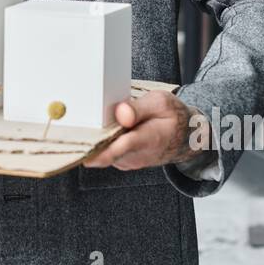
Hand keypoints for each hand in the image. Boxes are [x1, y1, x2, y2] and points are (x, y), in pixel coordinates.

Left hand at [81, 91, 209, 169]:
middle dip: (90, 137)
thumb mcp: (161, 102)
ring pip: (103, 151)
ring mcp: (128, 162)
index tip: (81, 150)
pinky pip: (106, 152)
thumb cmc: (173, 117)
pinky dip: (102, 141)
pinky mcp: (123, 162)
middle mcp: (136, 156)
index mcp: (148, 139)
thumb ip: (139, 108)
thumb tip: (120, 112)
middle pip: (105, 150)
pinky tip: (104, 127)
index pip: (120, 147)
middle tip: (77, 120)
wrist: (187, 138)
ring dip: (96, 137)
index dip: (99, 150)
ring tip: (98, 119)